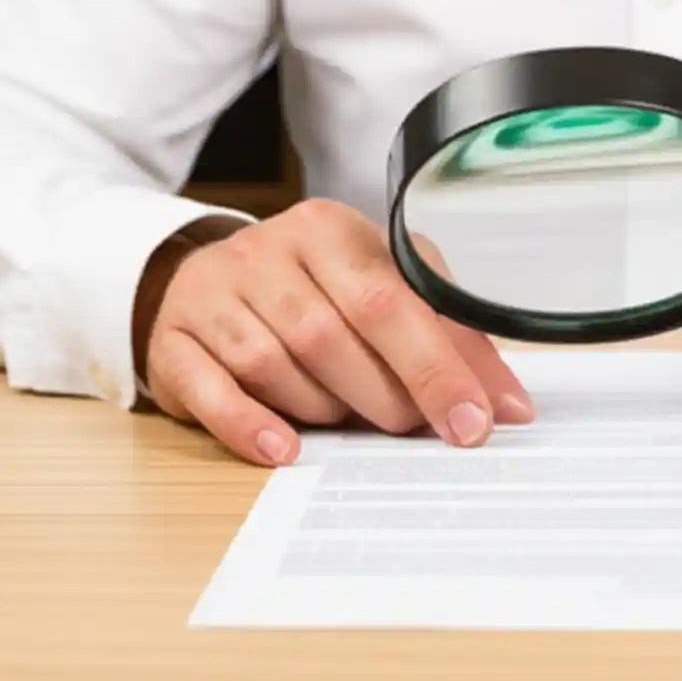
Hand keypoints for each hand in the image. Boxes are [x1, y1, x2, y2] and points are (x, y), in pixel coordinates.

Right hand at [135, 199, 533, 465]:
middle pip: (331, 336)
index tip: (474, 423)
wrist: (205, 279)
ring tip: (344, 417)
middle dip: (384, 396)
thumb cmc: (315, 291)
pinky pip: (210, 390)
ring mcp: (214, 294)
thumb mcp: (385, 292)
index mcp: (331, 231)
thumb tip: (508, 407)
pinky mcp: (173, 340)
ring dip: (323, 408)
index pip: (389, 301)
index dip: (435, 369)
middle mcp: (268, 253)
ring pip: (275, 365)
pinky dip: (250, 426)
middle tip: (408, 426)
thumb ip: (450, 340)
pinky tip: (284, 449)